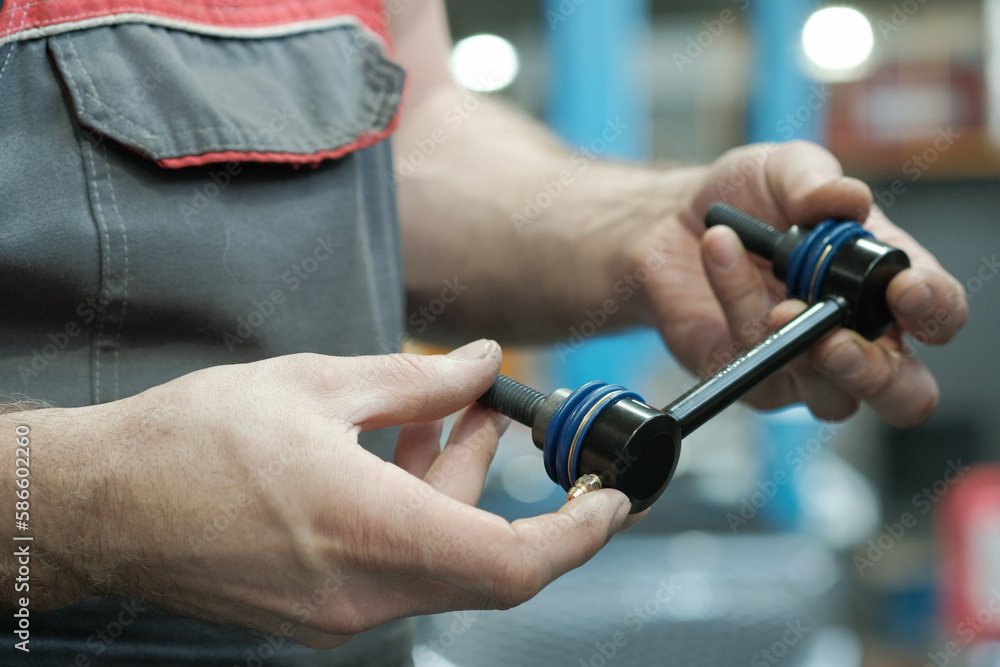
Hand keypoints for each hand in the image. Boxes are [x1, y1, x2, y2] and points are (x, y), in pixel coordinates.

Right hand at [10, 340, 629, 647]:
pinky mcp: (315, 611)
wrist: (99, 506)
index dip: (579, 535)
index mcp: (374, 534)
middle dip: (494, 476)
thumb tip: (482, 366)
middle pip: (477, 548)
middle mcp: (365, 593)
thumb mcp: (318, 386)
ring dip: (448, 486)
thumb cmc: (194, 441)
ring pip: (434, 554)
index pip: (515, 562)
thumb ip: (418, 382)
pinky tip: (384, 450)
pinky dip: (408, 511)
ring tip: (432, 411)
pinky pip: (391, 565)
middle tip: (490, 406)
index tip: (611, 501)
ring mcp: (338, 613)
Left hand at [634, 140, 967, 426]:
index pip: (938, 314)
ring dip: (799, 344)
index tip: (905, 291)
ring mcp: (805, 366)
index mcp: (883, 284)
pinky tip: (721, 251)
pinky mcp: (754, 378)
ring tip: (778, 298)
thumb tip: (848, 199)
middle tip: (838, 340)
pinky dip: (739, 300)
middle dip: (879, 374)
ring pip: (829, 396)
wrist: (670, 222)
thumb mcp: (783, 169)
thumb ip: (816, 179)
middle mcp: (855, 334)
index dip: (934, 311)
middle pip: (904, 393)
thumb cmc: (744, 201)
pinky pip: (757, 359)